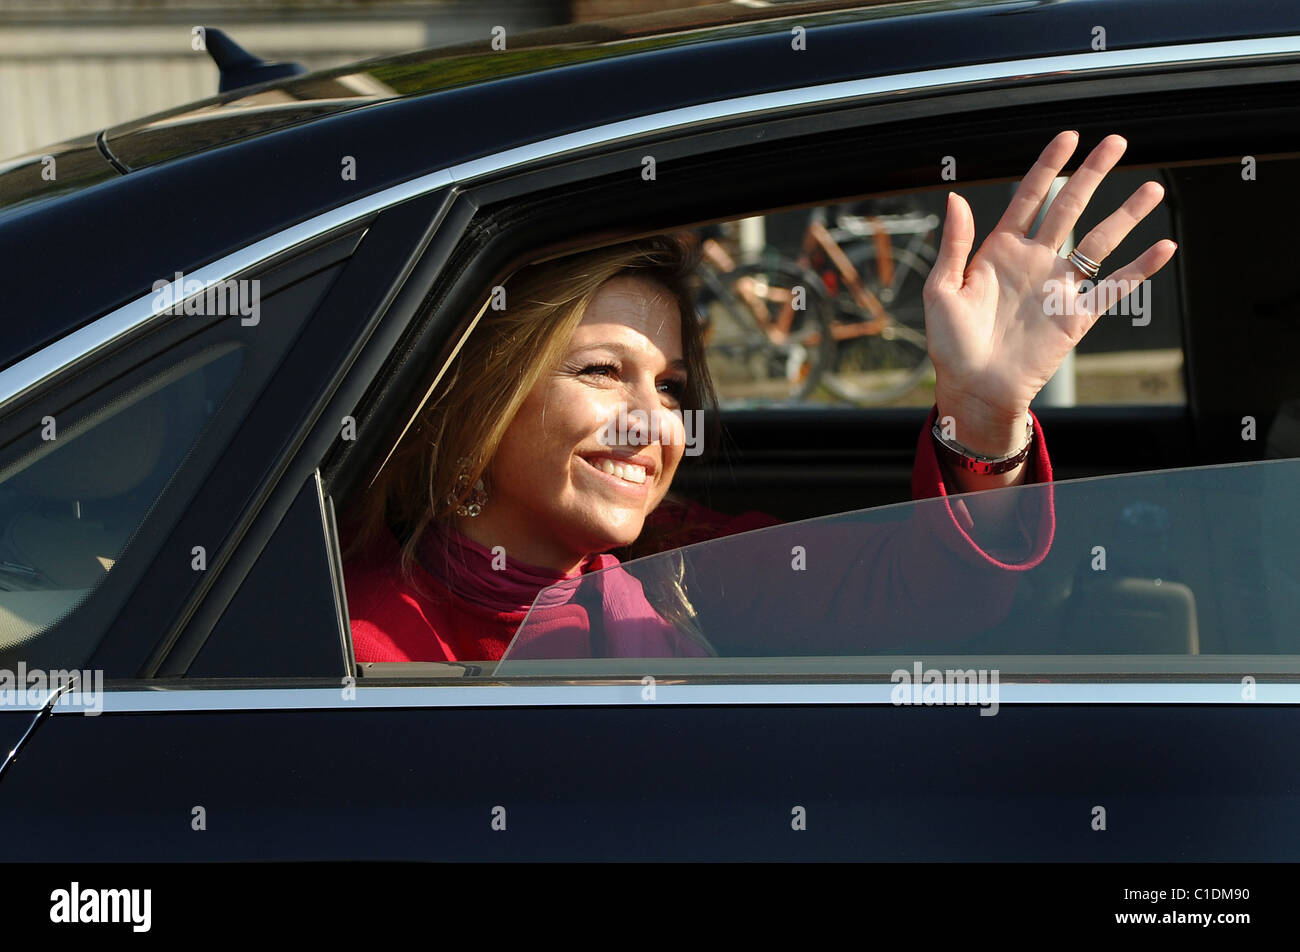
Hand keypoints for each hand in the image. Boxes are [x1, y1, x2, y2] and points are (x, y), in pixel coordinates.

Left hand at [923, 131, 1176, 458]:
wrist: (972, 387)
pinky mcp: (1076, 317)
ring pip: (1098, 241)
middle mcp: (1034, 262)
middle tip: (1117, 141)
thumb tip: (956, 196)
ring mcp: (1058, 287)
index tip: (1068, 136)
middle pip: (1070, 207)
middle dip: (1093, 174)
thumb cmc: (950, 343)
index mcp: (1000, 251)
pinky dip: (1140, 269)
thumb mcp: (942, 289)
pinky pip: (1113, 289)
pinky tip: (1164, 247)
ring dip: (1125, 215)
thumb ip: (954, 243)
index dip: (1048, 167)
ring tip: (1151, 189)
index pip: (1029, 198)